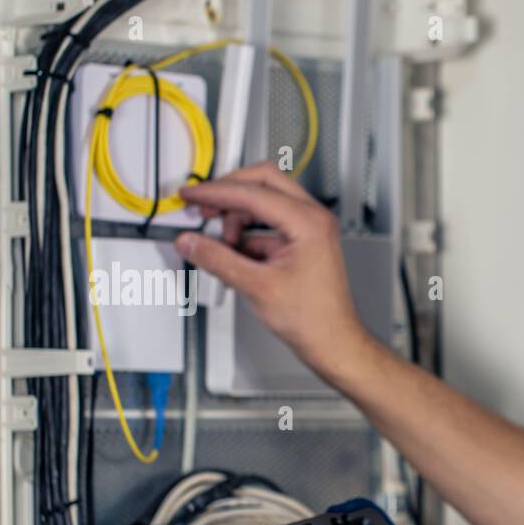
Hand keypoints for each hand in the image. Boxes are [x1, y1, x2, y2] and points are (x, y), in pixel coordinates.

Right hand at [175, 162, 369, 375]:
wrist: (332, 341)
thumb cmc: (313, 318)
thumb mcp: (256, 286)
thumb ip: (217, 259)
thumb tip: (191, 241)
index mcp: (308, 222)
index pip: (253, 192)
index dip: (215, 192)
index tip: (191, 194)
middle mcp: (313, 219)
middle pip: (262, 183)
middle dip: (228, 194)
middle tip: (202, 206)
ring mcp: (310, 229)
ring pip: (264, 204)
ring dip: (238, 219)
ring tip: (222, 246)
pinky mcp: (303, 242)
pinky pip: (268, 226)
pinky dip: (248, 237)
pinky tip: (235, 258)